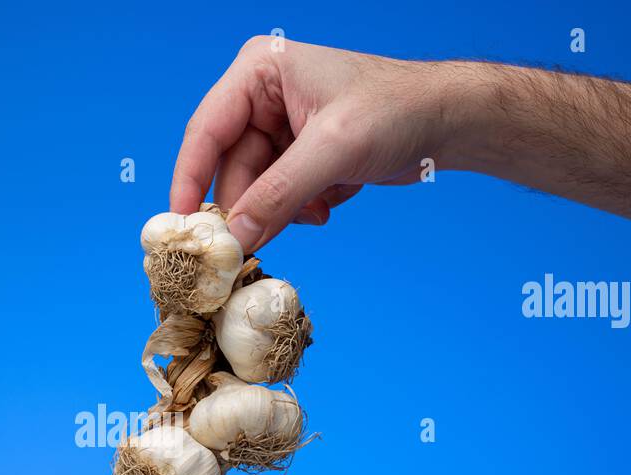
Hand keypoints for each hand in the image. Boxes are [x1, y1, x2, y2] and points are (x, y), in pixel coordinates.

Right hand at [170, 38, 469, 252]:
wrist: (446, 119)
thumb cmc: (397, 110)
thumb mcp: (333, 150)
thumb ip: (279, 195)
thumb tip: (236, 238)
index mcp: (259, 72)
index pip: (206, 132)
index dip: (190, 181)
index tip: (184, 227)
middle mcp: (261, 97)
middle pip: (229, 169)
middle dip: (250, 207)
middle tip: (253, 246)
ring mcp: (278, 129)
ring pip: (255, 190)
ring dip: (283, 210)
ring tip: (319, 208)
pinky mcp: (297, 156)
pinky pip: (277, 197)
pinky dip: (301, 208)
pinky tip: (331, 203)